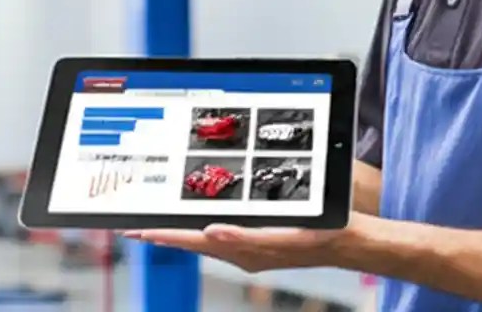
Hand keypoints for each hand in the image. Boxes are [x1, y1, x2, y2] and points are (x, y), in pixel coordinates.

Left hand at [122, 222, 355, 273]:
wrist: (346, 241)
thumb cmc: (317, 237)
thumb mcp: (280, 235)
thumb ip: (244, 237)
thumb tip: (210, 232)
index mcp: (242, 250)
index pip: (193, 241)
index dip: (165, 235)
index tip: (139, 231)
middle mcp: (241, 252)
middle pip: (193, 242)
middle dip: (164, 236)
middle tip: (135, 230)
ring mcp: (250, 250)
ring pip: (205, 242)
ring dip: (180, 235)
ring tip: (157, 230)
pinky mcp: (260, 244)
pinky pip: (223, 239)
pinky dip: (205, 233)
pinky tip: (202, 228)